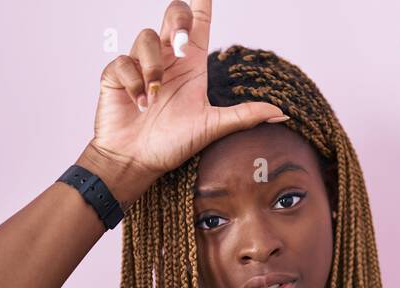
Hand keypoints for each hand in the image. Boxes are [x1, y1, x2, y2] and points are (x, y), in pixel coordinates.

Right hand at [84, 0, 288, 201]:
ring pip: (147, 37)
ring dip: (154, 68)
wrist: (136, 161)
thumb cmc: (171, 144)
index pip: (200, 24)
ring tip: (155, 98)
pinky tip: (139, 104)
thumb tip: (282, 113)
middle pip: (174, 13)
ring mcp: (141, 64)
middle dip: (178, 21)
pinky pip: (124, 62)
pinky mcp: (117, 73)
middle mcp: (167, 59)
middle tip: (181, 46)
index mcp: (190, 66)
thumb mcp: (212, 126)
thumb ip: (245, 115)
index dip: (202, 2)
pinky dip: (134, 84)